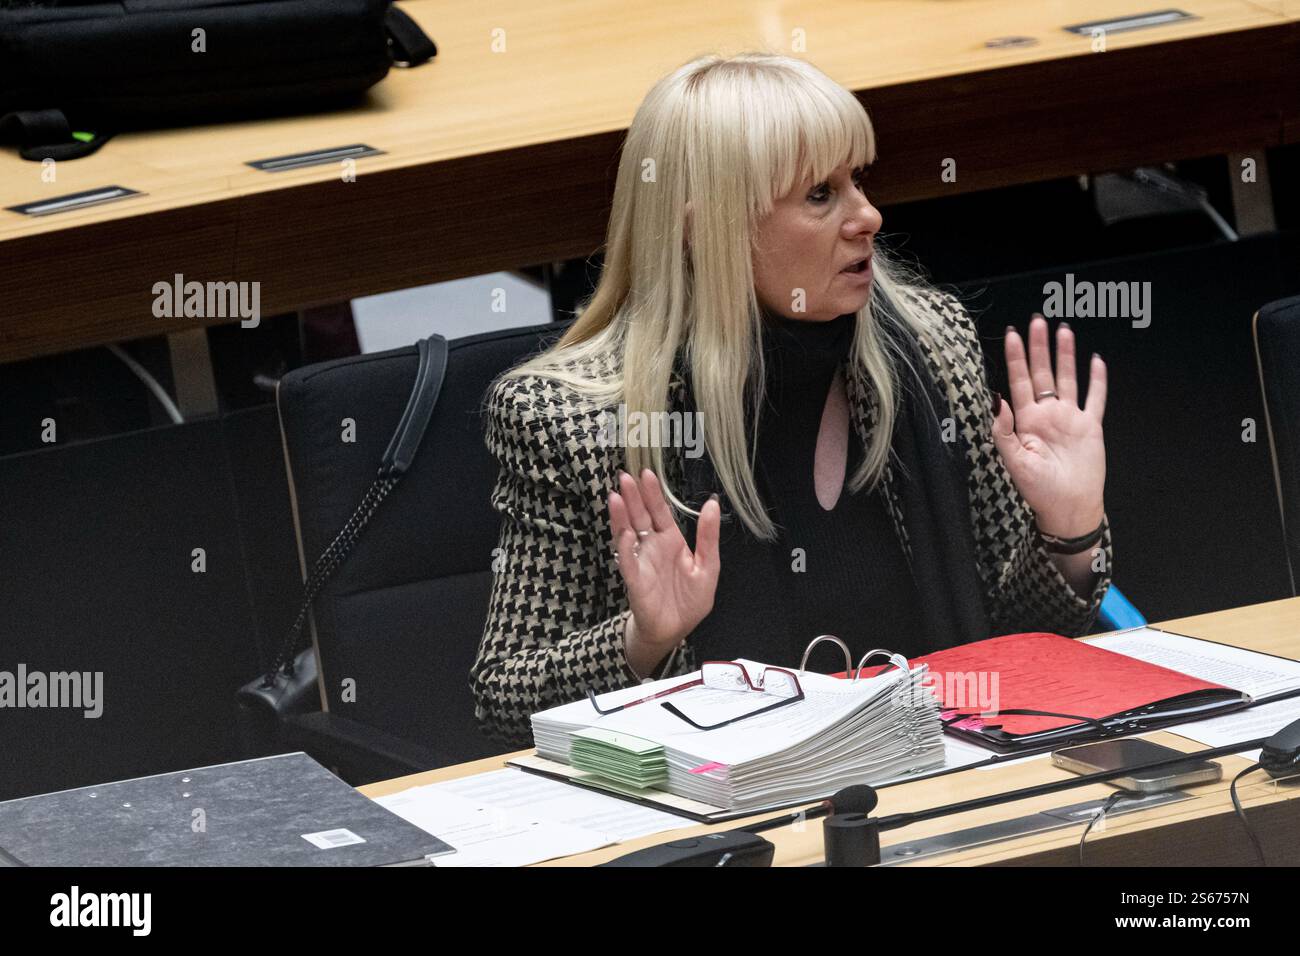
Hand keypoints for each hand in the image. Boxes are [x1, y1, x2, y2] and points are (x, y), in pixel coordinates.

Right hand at [608, 468, 720, 674]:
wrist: (676, 629)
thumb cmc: (690, 600)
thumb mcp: (707, 565)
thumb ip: (708, 535)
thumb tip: (712, 503)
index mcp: (671, 540)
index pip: (659, 511)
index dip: (652, 494)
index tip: (647, 474)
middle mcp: (652, 546)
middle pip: (640, 517)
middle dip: (633, 497)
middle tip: (626, 477)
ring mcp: (641, 561)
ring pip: (628, 533)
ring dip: (621, 516)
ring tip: (615, 497)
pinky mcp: (635, 580)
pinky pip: (628, 561)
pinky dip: (626, 547)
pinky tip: (625, 533)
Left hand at [994, 315, 1106, 536]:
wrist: (1069, 508)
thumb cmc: (1038, 489)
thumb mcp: (1014, 461)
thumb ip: (1003, 430)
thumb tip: (995, 399)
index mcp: (1026, 421)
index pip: (1018, 381)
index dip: (1015, 357)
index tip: (1012, 334)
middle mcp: (1047, 414)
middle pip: (1042, 373)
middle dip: (1039, 347)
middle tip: (1038, 319)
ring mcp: (1070, 418)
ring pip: (1068, 378)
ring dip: (1065, 355)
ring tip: (1063, 330)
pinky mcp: (1091, 426)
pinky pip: (1096, 398)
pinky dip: (1098, 380)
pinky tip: (1096, 360)